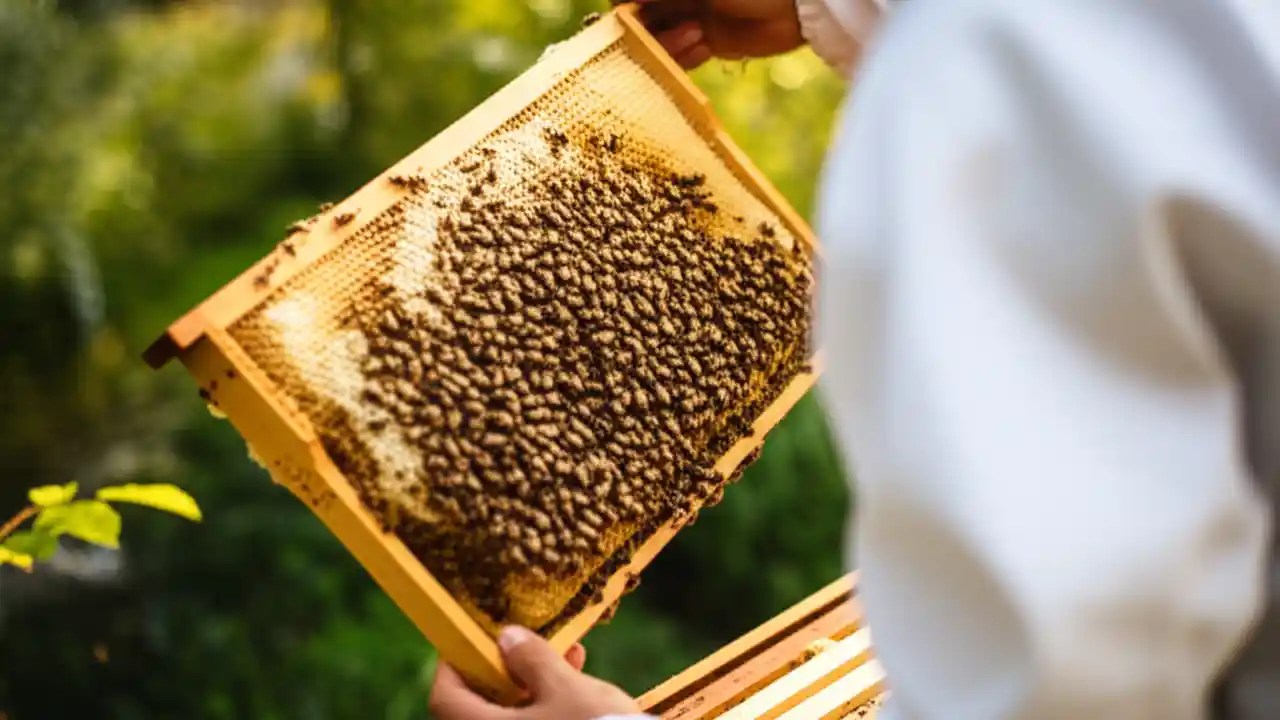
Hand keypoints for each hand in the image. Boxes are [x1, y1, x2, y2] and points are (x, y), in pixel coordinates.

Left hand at [429, 626, 642, 719]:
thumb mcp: (566, 688)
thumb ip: (532, 660)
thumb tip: (507, 637)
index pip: (445, 698)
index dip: (454, 665)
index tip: (471, 639)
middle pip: (480, 708)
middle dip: (505, 670)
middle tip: (528, 643)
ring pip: (512, 718)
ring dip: (533, 685)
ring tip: (569, 655)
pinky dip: (548, 706)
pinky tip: (579, 681)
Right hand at [637, 0, 804, 68]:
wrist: (803, 1)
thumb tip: (617, 1)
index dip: (624, 6)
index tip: (625, 17)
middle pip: (639, 17)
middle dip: (645, 28)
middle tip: (659, 33)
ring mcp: (691, 15)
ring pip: (657, 39)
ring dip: (668, 43)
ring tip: (698, 35)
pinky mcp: (710, 40)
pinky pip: (681, 56)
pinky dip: (684, 57)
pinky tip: (703, 48)